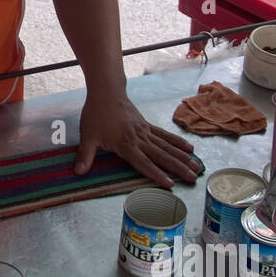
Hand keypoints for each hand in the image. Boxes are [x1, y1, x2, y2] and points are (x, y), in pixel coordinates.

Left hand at [75, 91, 199, 187]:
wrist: (106, 92)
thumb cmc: (96, 115)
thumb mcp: (87, 137)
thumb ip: (85, 156)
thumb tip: (78, 173)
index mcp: (126, 144)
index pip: (143, 162)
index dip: (156, 174)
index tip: (170, 184)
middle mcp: (139, 139)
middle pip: (161, 155)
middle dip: (178, 168)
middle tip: (193, 178)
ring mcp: (146, 131)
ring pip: (167, 146)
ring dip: (183, 157)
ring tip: (197, 167)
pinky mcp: (147, 126)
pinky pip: (165, 136)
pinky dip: (177, 143)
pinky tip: (189, 149)